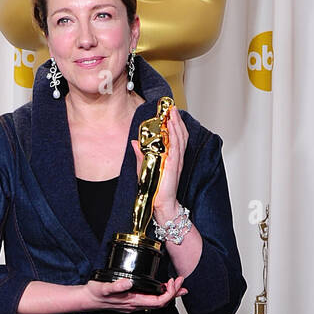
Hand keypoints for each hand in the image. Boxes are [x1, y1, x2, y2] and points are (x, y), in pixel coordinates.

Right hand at [83, 274, 186, 312]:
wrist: (88, 299)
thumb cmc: (96, 293)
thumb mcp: (104, 288)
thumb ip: (116, 286)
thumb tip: (128, 283)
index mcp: (133, 301)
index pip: (159, 301)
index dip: (170, 293)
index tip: (173, 280)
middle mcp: (137, 305)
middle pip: (162, 303)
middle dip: (174, 292)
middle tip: (181, 279)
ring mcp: (135, 305)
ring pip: (158, 302)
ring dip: (170, 294)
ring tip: (179, 285)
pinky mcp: (133, 302)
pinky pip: (152, 300)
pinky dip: (161, 294)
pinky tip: (163, 288)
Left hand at [131, 104, 188, 218]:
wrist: (162, 205)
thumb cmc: (156, 189)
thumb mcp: (144, 169)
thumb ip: (140, 155)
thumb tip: (134, 143)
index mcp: (171, 158)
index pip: (175, 137)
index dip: (174, 124)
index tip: (169, 113)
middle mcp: (175, 158)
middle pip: (179, 134)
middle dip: (176, 120)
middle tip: (171, 108)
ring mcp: (175, 161)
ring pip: (178, 138)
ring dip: (175, 124)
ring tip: (172, 113)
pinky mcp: (173, 165)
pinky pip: (175, 147)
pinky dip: (174, 136)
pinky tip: (171, 127)